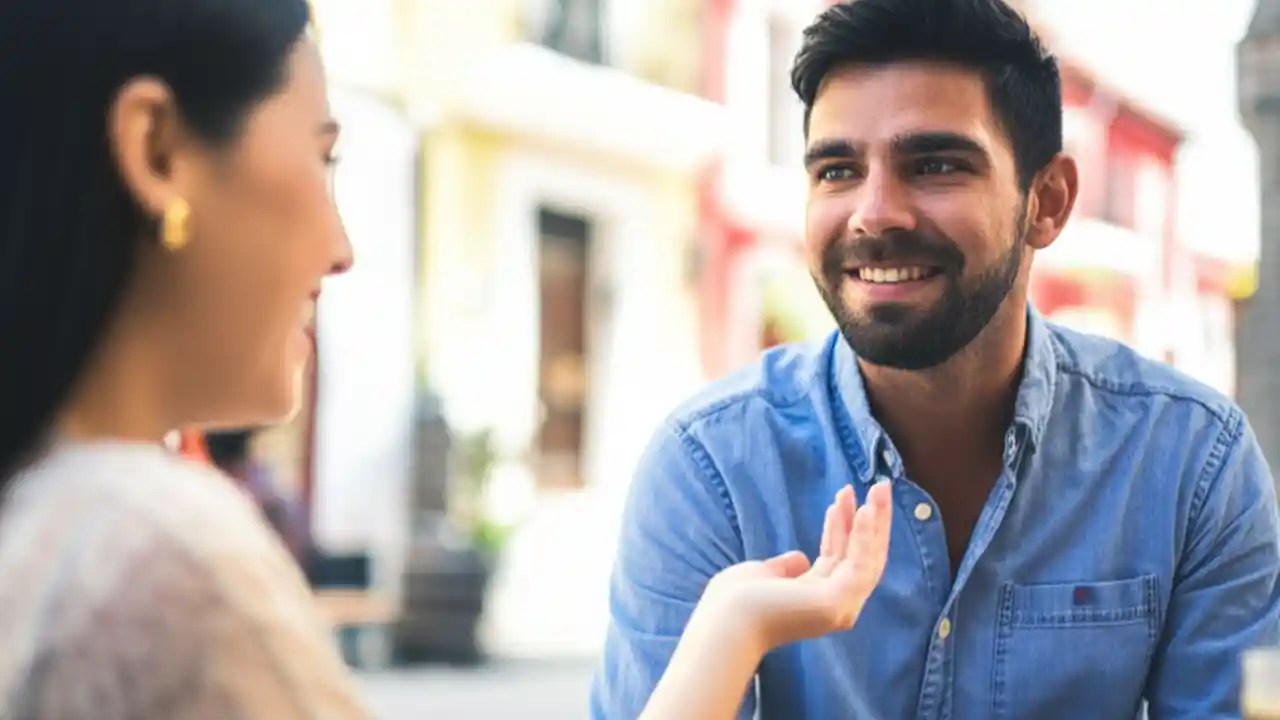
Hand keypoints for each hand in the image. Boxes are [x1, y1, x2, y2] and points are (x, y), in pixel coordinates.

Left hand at [693, 482, 892, 655]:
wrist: (724, 621)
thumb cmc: (735, 601)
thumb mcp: (766, 573)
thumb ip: (786, 568)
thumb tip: (802, 558)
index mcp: (818, 600)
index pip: (842, 559)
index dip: (845, 527)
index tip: (843, 498)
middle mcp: (837, 606)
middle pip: (864, 558)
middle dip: (873, 522)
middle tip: (880, 487)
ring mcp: (840, 606)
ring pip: (868, 558)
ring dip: (876, 522)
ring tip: (879, 488)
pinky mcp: (837, 600)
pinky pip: (860, 562)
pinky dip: (865, 534)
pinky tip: (865, 510)